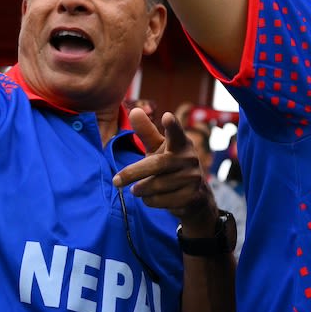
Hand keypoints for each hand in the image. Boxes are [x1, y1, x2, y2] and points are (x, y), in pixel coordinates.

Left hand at [115, 109, 217, 227]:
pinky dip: (150, 201)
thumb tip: (134, 110)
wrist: (195, 196)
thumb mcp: (159, 148)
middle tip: (116, 181)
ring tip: (138, 189)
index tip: (166, 116)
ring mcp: (193, 178)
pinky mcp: (192, 196)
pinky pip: (160, 200)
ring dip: (141, 190)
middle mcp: (190, 158)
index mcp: (181, 143)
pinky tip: (151, 198)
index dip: (172, 125)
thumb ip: (146, 132)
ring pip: (156, 185)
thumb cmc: (170, 166)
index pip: (176, 133)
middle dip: (132, 173)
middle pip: (155, 164)